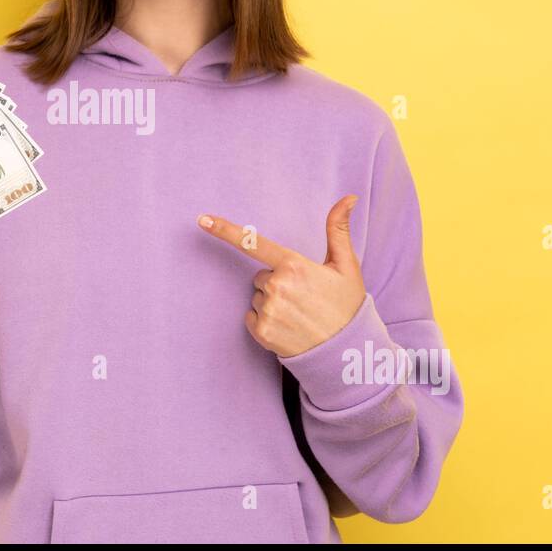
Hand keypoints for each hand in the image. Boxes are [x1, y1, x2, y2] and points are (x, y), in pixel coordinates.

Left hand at [197, 196, 365, 357]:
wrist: (347, 353)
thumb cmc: (347, 306)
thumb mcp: (346, 266)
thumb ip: (338, 229)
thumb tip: (349, 196)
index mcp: (294, 265)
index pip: (253, 243)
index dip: (225, 230)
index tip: (202, 220)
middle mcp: (277, 286)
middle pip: (260, 275)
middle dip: (277, 282)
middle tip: (304, 297)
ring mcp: (268, 310)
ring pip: (256, 297)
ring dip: (271, 303)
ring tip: (298, 314)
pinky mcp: (262, 332)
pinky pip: (251, 317)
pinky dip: (264, 321)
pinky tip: (288, 327)